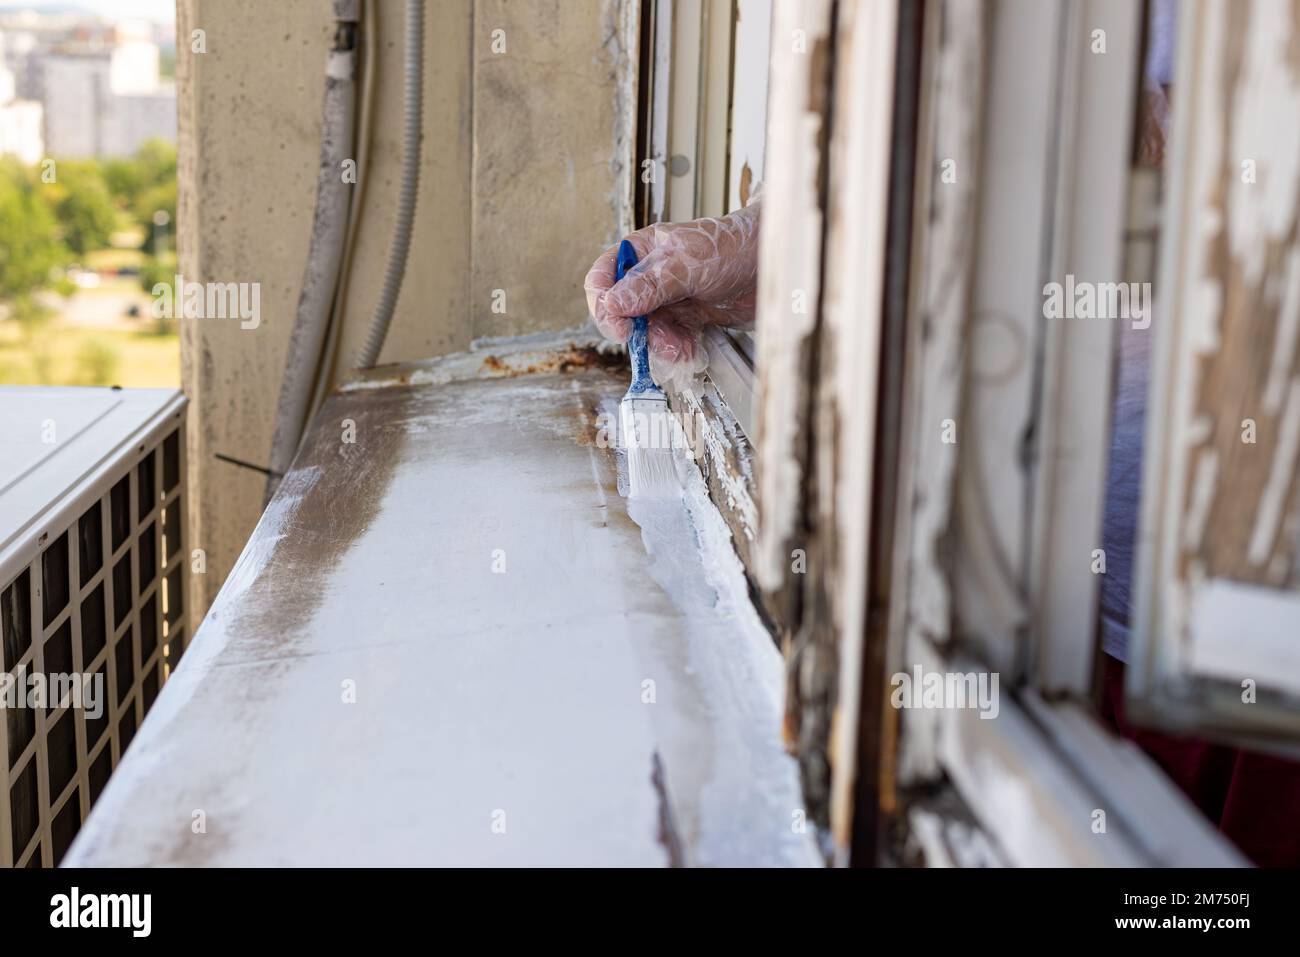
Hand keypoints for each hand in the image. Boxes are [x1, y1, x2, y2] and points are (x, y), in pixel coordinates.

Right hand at [583, 198, 760, 390]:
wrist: (771, 266)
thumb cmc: (732, 247)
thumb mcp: (685, 263)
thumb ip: (649, 284)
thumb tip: (613, 304)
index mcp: (642, 252)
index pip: (604, 277)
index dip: (603, 303)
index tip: (618, 325)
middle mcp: (650, 276)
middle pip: (621, 311)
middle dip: (636, 331)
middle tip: (651, 341)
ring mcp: (669, 299)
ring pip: (647, 331)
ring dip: (660, 345)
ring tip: (680, 348)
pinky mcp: (688, 319)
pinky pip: (670, 340)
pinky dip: (677, 350)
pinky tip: (689, 351)